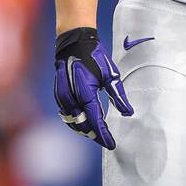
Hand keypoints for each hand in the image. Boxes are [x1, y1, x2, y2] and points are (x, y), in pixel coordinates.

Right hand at [53, 27, 132, 149]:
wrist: (74, 42)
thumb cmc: (94, 57)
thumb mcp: (111, 74)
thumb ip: (118, 95)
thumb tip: (128, 113)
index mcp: (86, 89)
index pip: (95, 118)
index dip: (103, 134)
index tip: (111, 144)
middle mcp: (71, 95)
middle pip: (82, 124)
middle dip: (94, 134)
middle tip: (106, 140)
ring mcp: (62, 95)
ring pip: (72, 122)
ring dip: (84, 130)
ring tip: (96, 134)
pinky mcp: (58, 94)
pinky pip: (65, 115)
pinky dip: (75, 122)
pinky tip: (83, 124)